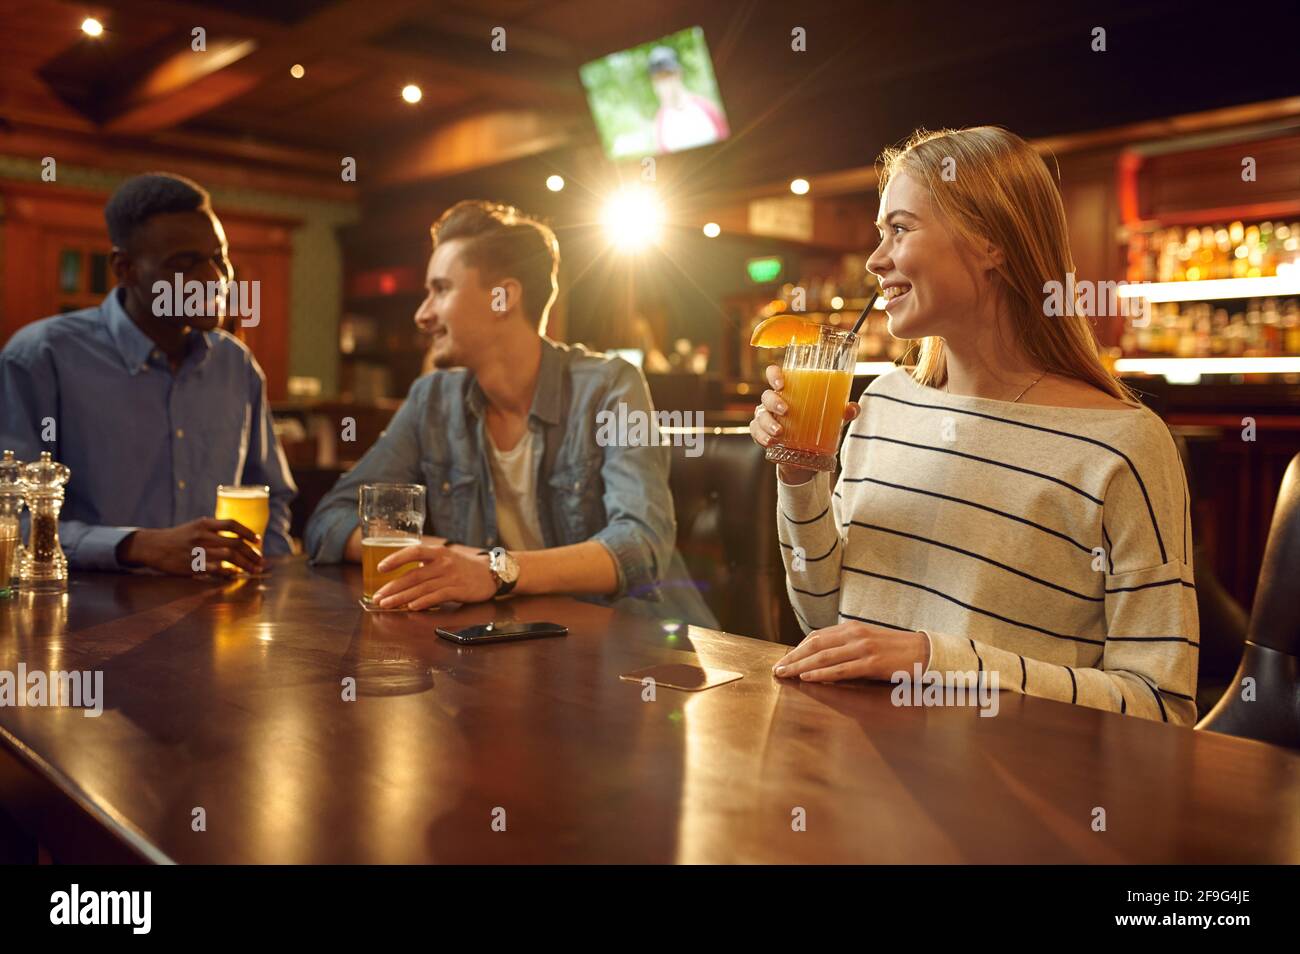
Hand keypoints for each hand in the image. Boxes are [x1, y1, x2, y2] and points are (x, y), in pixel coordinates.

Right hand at [118, 518, 263, 575]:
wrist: (153, 546)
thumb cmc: (178, 537)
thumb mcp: (195, 527)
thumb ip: (215, 530)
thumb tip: (240, 537)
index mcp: (204, 524)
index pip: (232, 524)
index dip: (248, 533)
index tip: (258, 541)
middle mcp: (202, 536)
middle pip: (235, 543)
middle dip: (252, 553)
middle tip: (261, 560)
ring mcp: (197, 551)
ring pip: (229, 557)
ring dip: (246, 564)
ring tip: (255, 569)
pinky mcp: (192, 566)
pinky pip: (216, 570)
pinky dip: (229, 573)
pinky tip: (236, 575)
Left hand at [373, 544, 497, 609]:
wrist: (492, 573)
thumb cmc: (465, 568)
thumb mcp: (446, 559)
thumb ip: (426, 565)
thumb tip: (402, 578)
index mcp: (438, 552)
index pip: (414, 552)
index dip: (396, 559)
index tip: (380, 568)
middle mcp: (443, 563)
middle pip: (413, 575)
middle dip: (393, 587)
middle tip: (378, 596)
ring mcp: (451, 576)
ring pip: (422, 588)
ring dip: (402, 598)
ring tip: (387, 604)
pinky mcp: (459, 590)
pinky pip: (437, 596)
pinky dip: (424, 602)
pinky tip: (412, 607)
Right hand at [748, 363, 858, 484]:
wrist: (806, 457)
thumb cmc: (817, 429)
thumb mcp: (831, 421)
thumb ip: (842, 414)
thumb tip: (852, 408)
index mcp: (788, 392)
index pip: (775, 375)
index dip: (774, 375)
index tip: (781, 384)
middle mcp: (774, 403)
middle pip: (766, 396)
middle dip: (774, 402)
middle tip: (786, 411)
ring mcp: (766, 419)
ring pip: (759, 415)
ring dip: (767, 423)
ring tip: (779, 433)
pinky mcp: (763, 435)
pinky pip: (756, 433)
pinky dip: (761, 437)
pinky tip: (771, 442)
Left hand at [772, 621, 928, 682]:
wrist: (925, 652)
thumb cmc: (895, 650)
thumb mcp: (868, 641)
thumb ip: (846, 645)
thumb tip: (822, 657)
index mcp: (852, 628)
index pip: (817, 637)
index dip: (798, 648)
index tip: (784, 658)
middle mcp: (854, 634)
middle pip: (815, 646)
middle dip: (793, 657)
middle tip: (777, 668)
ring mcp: (863, 648)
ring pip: (823, 658)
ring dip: (800, 666)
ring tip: (785, 674)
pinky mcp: (872, 663)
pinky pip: (841, 670)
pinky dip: (821, 674)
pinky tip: (807, 678)